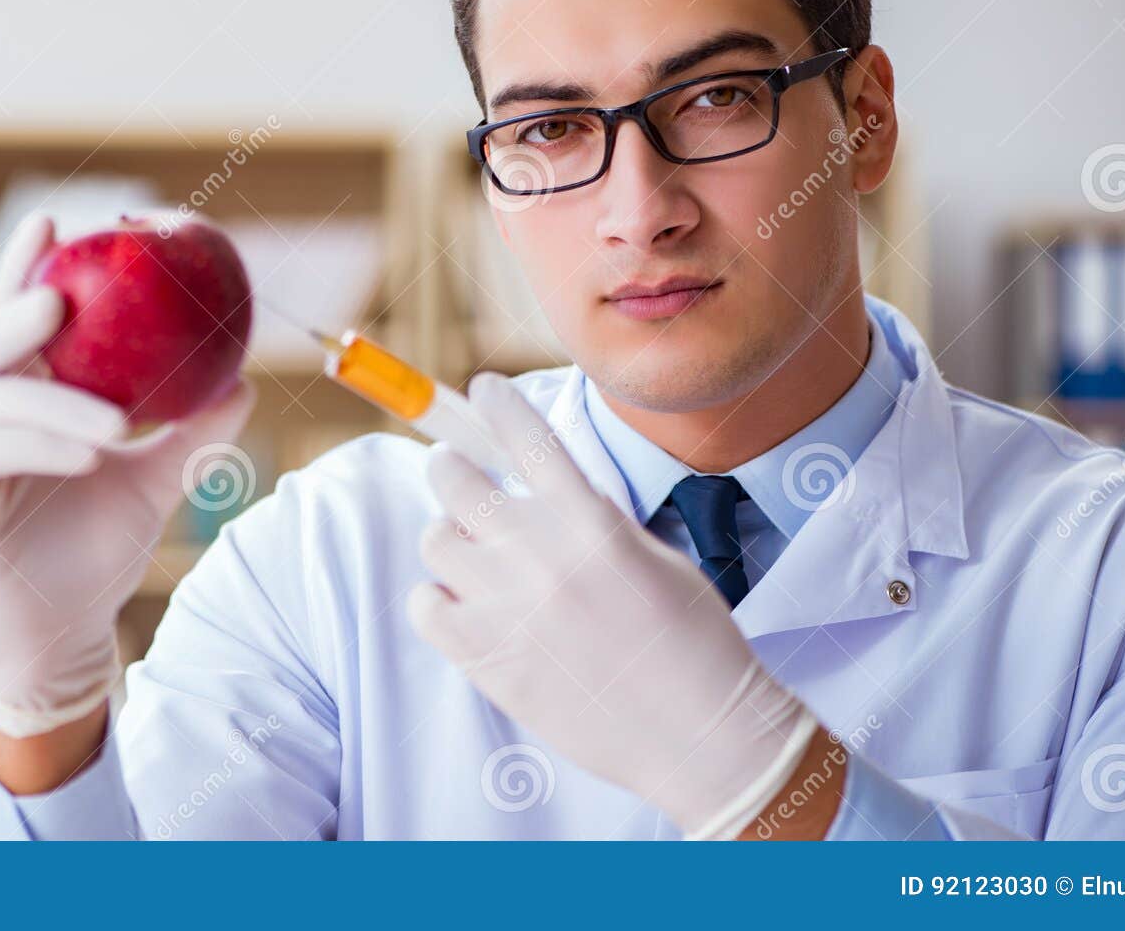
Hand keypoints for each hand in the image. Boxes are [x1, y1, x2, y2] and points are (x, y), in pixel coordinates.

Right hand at [0, 213, 255, 738]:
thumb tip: (244, 382)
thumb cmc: (95, 553)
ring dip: (49, 403)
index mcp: (19, 397)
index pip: (17, 319)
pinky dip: (33, 447)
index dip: (26, 266)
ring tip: (113, 421)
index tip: (58, 222)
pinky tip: (85, 454)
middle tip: (59, 300)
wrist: (61, 637)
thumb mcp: (153, 484)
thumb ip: (190, 434)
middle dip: (15, 313)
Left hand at [407, 372, 818, 838]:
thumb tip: (544, 491)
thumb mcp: (654, 554)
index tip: (480, 390)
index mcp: (590, 520)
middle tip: (457, 476)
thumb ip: (593, 518)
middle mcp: (539, 553)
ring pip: (435, 540)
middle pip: (454, 479)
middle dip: (451, 469)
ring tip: (473, 556)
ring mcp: (505, 605)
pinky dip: (436, 599)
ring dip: (450, 539)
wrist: (700, 733)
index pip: (526, 436)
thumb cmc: (693, 642)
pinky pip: (424, 606)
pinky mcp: (484, 658)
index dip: (496, 404)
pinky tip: (462, 606)